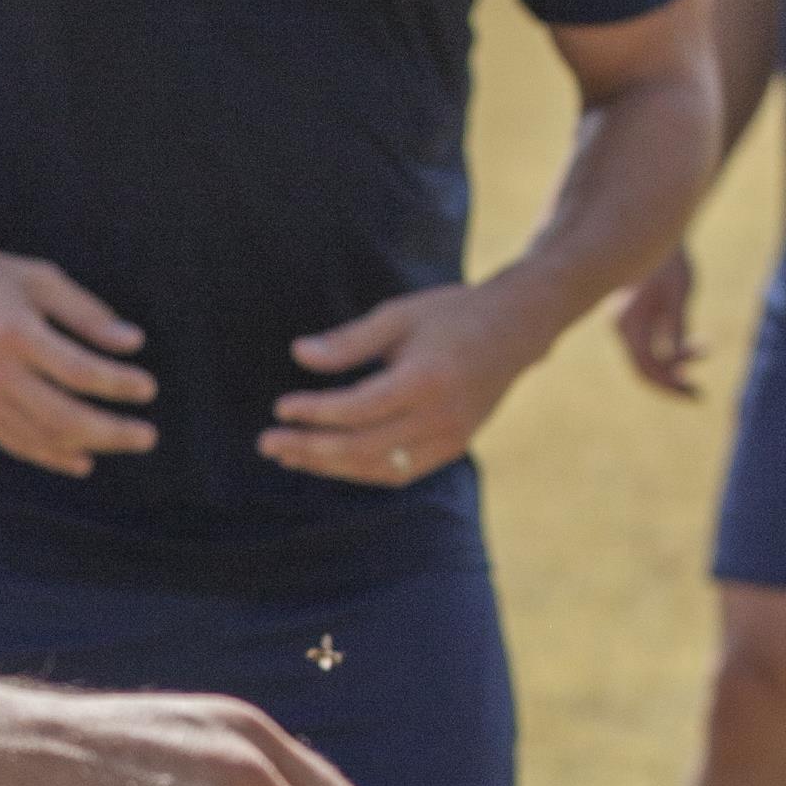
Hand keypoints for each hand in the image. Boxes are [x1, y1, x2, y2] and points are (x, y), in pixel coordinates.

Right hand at [0, 238, 155, 474]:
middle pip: (64, 416)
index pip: (79, 371)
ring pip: (41, 437)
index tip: (148, 388)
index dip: (119, 384)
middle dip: (113, 431)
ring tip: (123, 443)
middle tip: (148, 435)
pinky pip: (14, 443)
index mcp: (14, 331)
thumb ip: (85, 312)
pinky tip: (81, 460)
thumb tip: (132, 343)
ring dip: (88, 446)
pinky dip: (51, 456)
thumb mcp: (35, 278)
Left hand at [262, 275, 546, 487]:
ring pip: (378, 467)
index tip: (281, 407)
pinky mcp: (453, 447)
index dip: (315, 413)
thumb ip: (349, 341)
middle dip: (310, 448)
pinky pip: (399, 471)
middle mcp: (440, 417)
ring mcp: (450, 438)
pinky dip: (360, 470)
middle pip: (362, 447)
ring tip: (289, 455)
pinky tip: (328, 461)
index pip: (358, 409)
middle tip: (268, 443)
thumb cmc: (452, 314)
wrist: (517, 329)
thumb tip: (299, 355)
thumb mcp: (399, 315)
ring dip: (329, 466)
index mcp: (426, 379)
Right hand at [612, 251, 703, 395]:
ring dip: (676, 363)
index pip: (646, 367)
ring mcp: (629, 322)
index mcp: (628, 322)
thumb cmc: (670, 255)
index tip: (696, 393)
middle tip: (698, 394)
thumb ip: (677, 325)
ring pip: (649, 356)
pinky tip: (697, 347)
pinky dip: (673, 349)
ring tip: (704, 354)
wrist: (653, 227)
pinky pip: (653, 342)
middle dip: (671, 382)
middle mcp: (623, 326)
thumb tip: (678, 362)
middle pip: (645, 368)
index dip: (670, 385)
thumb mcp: (680, 289)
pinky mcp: (638, 315)